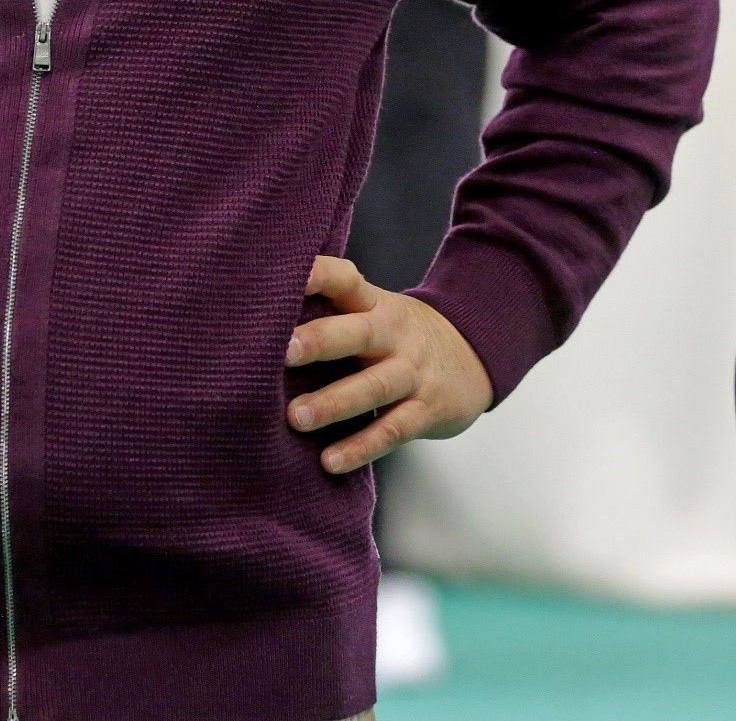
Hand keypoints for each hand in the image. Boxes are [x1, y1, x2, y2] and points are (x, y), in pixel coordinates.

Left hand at [284, 255, 493, 474]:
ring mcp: (413, 373)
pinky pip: (392, 430)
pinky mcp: (426, 411)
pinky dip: (361, 447)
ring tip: (296, 417)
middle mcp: (396, 335)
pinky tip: (330, 461)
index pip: (347, 280)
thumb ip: (333, 315)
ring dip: (335, 403)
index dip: (319, 275)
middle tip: (284, 352)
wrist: (476, 356)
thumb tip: (259, 325)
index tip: (286, 276)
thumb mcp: (376, 314)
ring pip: (374, 387)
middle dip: (322, 340)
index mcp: (376, 305)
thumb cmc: (401, 338)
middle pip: (360, 332)